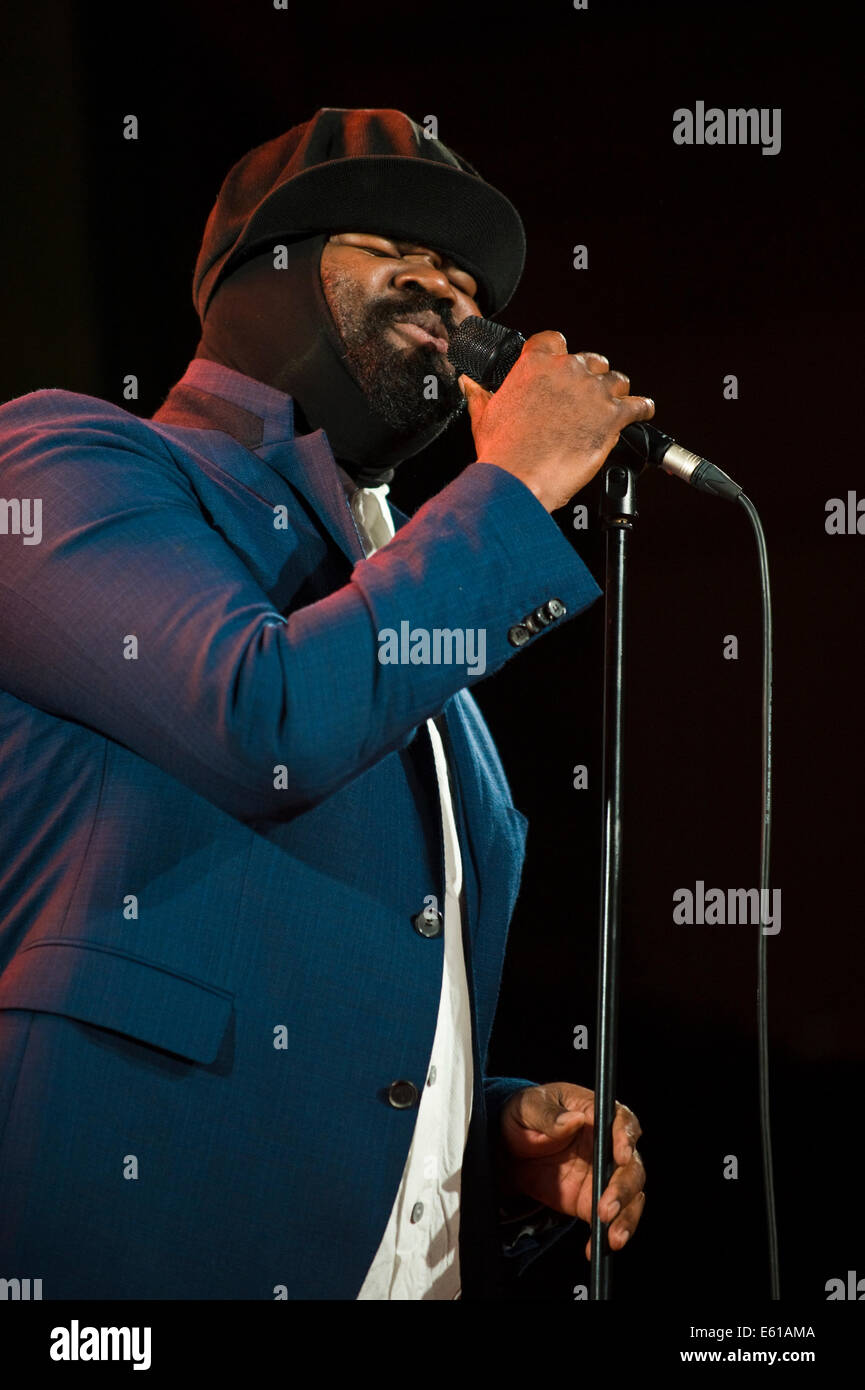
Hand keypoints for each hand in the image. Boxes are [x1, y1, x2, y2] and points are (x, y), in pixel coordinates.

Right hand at [459, 333, 653, 512]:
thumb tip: (470, 384)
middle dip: (590, 377)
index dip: (560, 354)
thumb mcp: (483, 416)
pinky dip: (642, 409)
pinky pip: (639, 405)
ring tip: (610, 408)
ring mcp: (592, 392)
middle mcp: (566, 371)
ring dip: (614, 393)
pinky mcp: (612, 416)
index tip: (560, 367)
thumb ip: (480, 394)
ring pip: (616, 380)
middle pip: (591, 361)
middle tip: (584, 398)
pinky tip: (640, 413)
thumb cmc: (502, 450)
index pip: (555, 340)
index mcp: (535, 364)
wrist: (519, 477)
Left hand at [496, 1081, 645, 1259]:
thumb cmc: (522, 1117)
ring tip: (613, 1237)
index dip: (625, 1138)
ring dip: (626, 1216)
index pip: (622, 1121)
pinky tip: (599, 1247)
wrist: (508, 1150)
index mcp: (595, 1112)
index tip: (621, 1155)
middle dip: (624, 1188)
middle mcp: (608, 1144)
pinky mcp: (593, 1200)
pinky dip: (608, 1235)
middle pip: (631, 1165)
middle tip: (607, 1208)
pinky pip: (610, 1219)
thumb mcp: (527, 1108)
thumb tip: (573, 1120)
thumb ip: (548, 1115)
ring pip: (630, 1195)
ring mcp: (603, 1174)